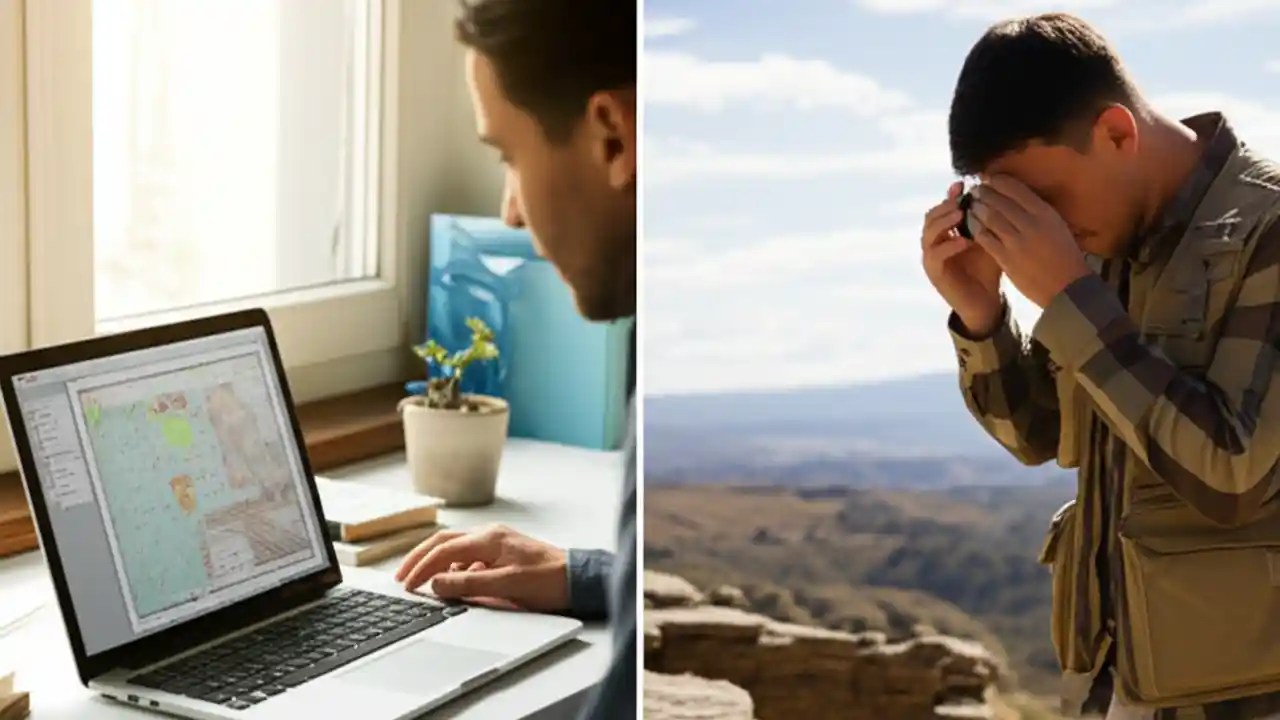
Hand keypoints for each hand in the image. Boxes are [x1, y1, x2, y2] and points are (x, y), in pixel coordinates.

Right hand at [394, 525, 568, 611]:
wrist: (578, 579)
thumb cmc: (549, 580)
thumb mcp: (508, 585)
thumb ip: (470, 584)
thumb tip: (436, 585)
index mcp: (489, 538)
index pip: (444, 550)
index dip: (421, 568)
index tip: (407, 585)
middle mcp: (490, 535)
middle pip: (443, 542)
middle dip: (419, 558)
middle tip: (401, 577)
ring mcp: (495, 544)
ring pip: (454, 548)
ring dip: (434, 562)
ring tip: (419, 580)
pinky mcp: (501, 554)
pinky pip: (468, 557)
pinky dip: (452, 568)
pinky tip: (450, 583)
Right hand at [921, 181, 1003, 335]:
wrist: (986, 301)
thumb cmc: (988, 269)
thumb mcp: (989, 240)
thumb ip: (986, 221)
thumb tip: (994, 194)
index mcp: (945, 233)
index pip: (942, 209)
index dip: (949, 196)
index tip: (962, 185)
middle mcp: (934, 243)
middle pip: (930, 217)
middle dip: (944, 206)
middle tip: (960, 199)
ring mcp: (931, 258)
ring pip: (928, 234)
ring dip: (943, 222)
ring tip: (961, 214)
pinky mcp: (934, 273)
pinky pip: (935, 255)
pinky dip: (948, 246)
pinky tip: (964, 240)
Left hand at [968, 175, 1091, 307]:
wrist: (1066, 287)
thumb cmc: (1065, 256)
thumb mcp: (1058, 226)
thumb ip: (1039, 211)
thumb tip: (1019, 195)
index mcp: (1045, 213)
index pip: (1016, 189)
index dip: (998, 181)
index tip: (989, 179)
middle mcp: (1031, 224)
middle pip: (999, 201)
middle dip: (983, 193)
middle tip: (975, 190)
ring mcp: (1017, 241)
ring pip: (989, 217)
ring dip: (976, 208)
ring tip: (971, 205)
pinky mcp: (1005, 258)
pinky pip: (984, 237)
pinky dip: (974, 228)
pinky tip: (970, 224)